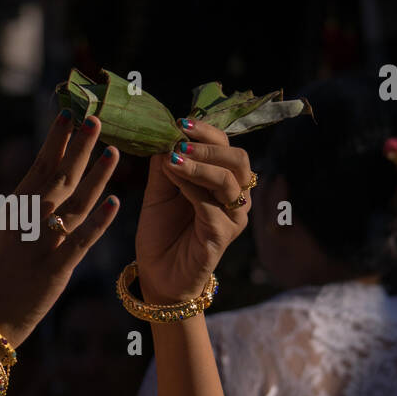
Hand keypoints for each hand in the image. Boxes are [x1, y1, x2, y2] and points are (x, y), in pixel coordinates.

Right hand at [0, 112, 119, 347]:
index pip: (38, 167)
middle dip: (78, 147)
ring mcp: (41, 245)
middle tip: (95, 119)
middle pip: (59, 177)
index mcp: (12, 210)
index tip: (69, 114)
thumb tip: (42, 182)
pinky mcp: (55, 270)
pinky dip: (99, 221)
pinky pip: (81, 241)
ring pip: (75, 203)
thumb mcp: (3, 234)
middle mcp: (26, 223)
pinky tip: (116, 202)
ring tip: (113, 151)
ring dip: (96, 176)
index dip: (56, 140)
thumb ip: (24, 210)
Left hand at [135, 121, 252, 303]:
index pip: (226, 147)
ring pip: (228, 181)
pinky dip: (191, 189)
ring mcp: (233, 218)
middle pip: (238, 160)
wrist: (158, 273)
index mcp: (224, 181)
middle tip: (181, 141)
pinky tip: (173, 179)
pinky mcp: (222, 237)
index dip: (207, 132)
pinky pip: (211, 208)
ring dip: (200, 166)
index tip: (181, 122)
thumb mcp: (159, 191)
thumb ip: (165, 165)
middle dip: (209, 146)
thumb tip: (166, 135)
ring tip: (174, 159)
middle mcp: (236, 198)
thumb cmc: (162, 231)